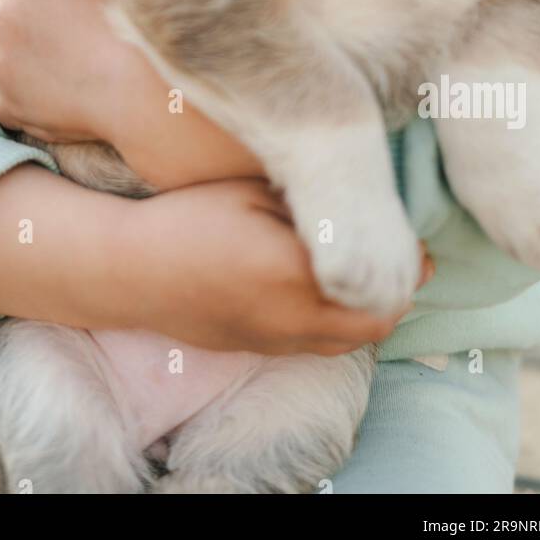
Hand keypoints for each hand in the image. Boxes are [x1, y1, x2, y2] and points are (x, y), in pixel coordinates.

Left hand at [0, 0, 264, 186]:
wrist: (137, 90)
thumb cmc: (136, 22)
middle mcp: (6, 8)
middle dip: (41, 8)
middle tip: (85, 26)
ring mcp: (2, 56)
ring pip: (12, 44)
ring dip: (35, 48)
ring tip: (79, 62)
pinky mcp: (8, 98)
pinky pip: (9, 94)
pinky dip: (28, 93)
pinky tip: (59, 94)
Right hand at [116, 177, 435, 353]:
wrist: (128, 270)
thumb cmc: (189, 215)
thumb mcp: (253, 190)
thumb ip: (312, 201)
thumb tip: (363, 203)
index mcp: (295, 273)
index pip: (379, 282)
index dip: (406, 262)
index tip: (412, 236)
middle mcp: (291, 319)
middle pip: (376, 323)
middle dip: (395, 292)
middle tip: (397, 256)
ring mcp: (273, 341)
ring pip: (348, 342)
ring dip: (368, 312)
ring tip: (364, 272)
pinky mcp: (255, 349)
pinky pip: (316, 346)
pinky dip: (336, 324)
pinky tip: (322, 289)